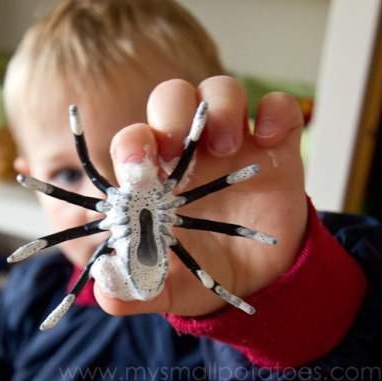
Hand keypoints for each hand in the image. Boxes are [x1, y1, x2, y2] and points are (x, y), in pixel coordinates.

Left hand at [94, 76, 307, 316]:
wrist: (259, 285)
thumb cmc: (201, 274)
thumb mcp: (164, 290)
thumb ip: (130, 291)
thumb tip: (103, 284)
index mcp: (156, 178)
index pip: (133, 139)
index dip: (130, 143)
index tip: (137, 168)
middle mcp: (191, 152)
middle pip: (172, 98)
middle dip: (171, 112)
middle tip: (177, 146)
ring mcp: (234, 143)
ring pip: (221, 90)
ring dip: (221, 107)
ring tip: (226, 146)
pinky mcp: (277, 146)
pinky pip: (277, 106)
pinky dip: (275, 112)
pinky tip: (271, 141)